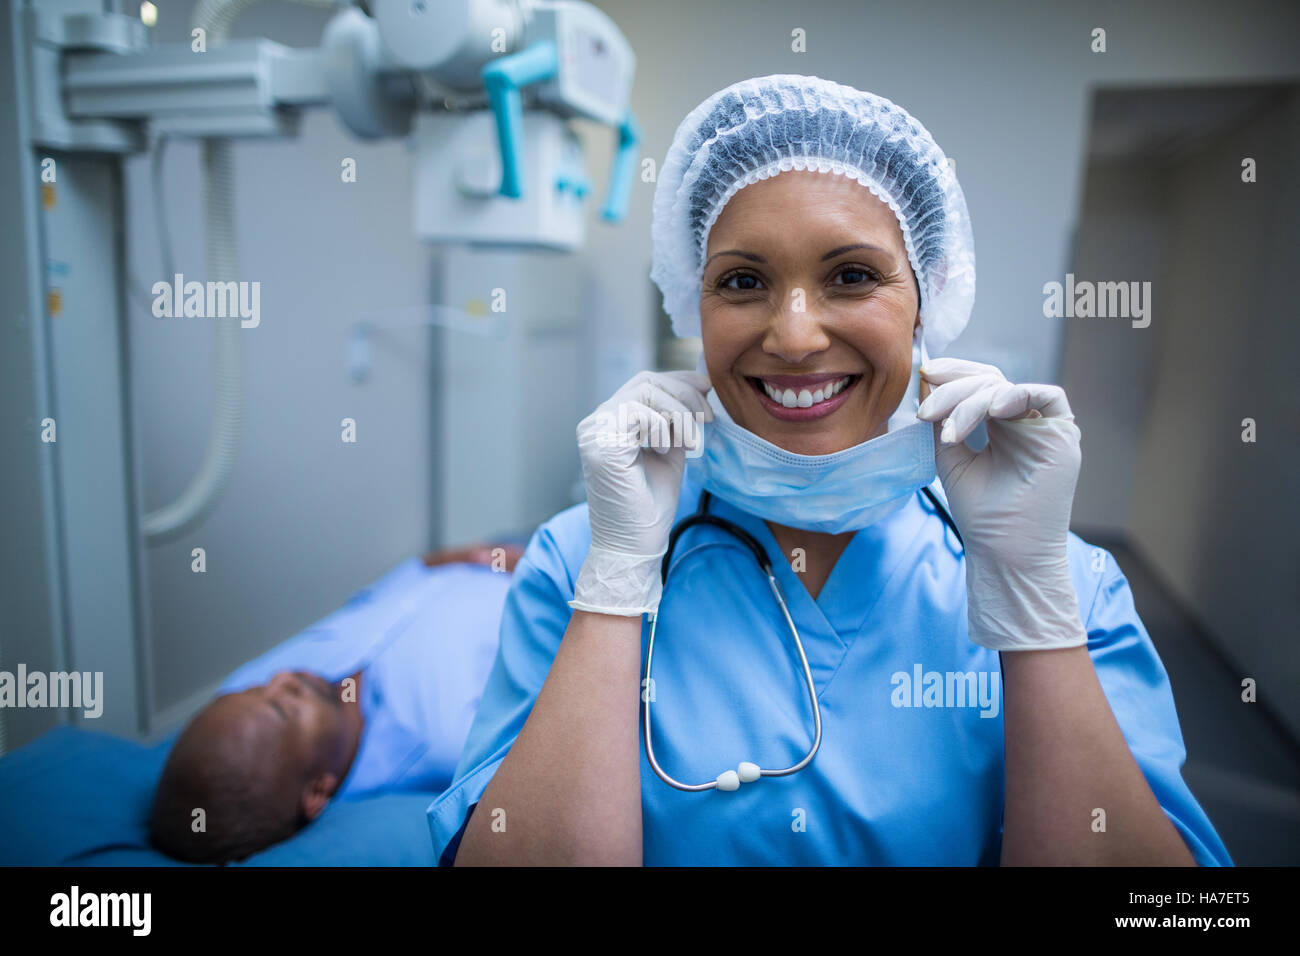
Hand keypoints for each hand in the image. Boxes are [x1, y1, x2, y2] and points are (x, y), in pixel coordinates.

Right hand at [570, 370, 711, 616]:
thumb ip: (676, 421)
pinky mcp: (600, 444)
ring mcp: (594, 432)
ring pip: (644, 392)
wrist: (634, 547)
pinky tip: (665, 450)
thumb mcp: (670, 452)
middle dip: (685, 395)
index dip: (679, 382)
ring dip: (679, 413)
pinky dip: (663, 427)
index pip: (644, 383)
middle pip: (645, 381)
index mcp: (610, 424)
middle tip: (708, 418)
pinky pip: (638, 412)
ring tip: (692, 442)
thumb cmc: (649, 508)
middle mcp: (596, 423)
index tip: (708, 391)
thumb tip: (700, 386)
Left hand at [917, 357, 1086, 650]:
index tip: (924, 376)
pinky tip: (988, 412)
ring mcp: (1045, 427)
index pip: (980, 385)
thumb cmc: (981, 515)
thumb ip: (944, 422)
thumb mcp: (952, 458)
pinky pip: (1046, 395)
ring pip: (1008, 389)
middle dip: (955, 387)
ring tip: (948, 432)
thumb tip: (928, 385)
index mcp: (1002, 427)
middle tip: (926, 409)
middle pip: (991, 381)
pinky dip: (1013, 396)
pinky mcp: (1063, 435)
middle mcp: (1025, 422)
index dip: (954, 375)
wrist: (1005, 553)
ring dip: (971, 402)